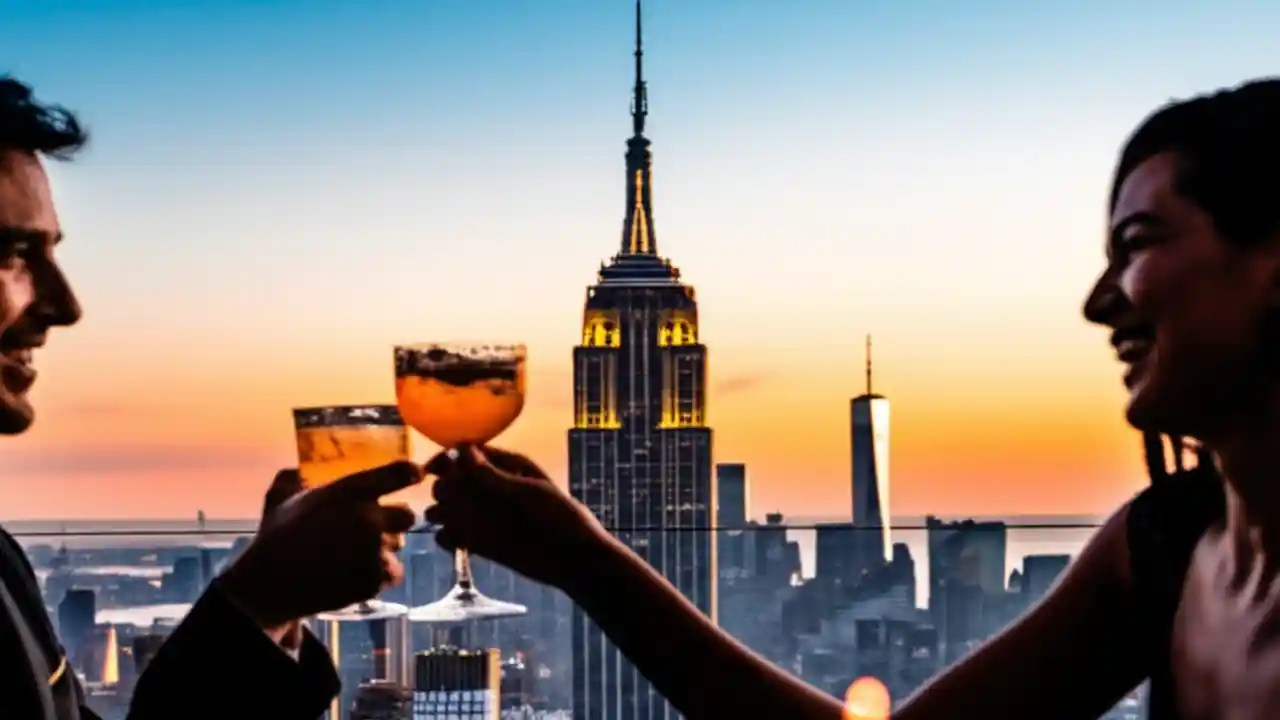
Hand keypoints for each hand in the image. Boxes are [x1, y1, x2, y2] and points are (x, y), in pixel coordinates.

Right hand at [219, 461, 420, 628]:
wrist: (271, 583)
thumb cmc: (275, 537)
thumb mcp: (280, 497)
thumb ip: (295, 478)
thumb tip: (297, 469)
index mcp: (351, 490)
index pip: (401, 472)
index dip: (411, 473)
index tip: (415, 475)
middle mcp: (368, 517)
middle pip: (408, 515)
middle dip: (395, 522)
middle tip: (375, 529)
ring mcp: (374, 549)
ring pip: (398, 545)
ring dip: (384, 549)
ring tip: (353, 555)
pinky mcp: (374, 578)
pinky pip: (392, 573)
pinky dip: (379, 575)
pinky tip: (355, 573)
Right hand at [425, 445, 608, 591]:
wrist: (575, 561)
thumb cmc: (561, 518)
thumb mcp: (529, 493)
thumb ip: (494, 475)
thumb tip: (461, 450)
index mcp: (506, 466)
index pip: (466, 453)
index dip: (447, 458)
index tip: (432, 468)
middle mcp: (490, 488)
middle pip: (451, 480)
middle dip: (445, 487)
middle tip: (453, 500)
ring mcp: (484, 515)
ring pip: (446, 507)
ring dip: (441, 512)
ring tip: (453, 521)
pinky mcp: (479, 542)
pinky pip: (450, 536)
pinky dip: (447, 537)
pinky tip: (458, 540)